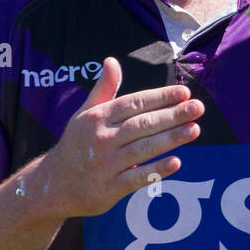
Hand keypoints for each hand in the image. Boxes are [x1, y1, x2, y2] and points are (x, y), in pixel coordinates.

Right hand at [29, 57, 202, 219]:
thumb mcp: (84, 114)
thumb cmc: (76, 144)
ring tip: (195, 129)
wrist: (51, 186)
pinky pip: (137, 178)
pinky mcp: (109, 189)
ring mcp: (106, 165)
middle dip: (172, 115)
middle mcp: (102, 139)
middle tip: (198, 107)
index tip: (184, 92)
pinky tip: (176, 162)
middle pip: (143, 124)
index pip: (134, 103)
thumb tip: (111, 60)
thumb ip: (104, 89)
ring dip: (171, 139)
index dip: (159, 97)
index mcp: (98, 118)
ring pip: (143, 149)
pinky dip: (156, 171)